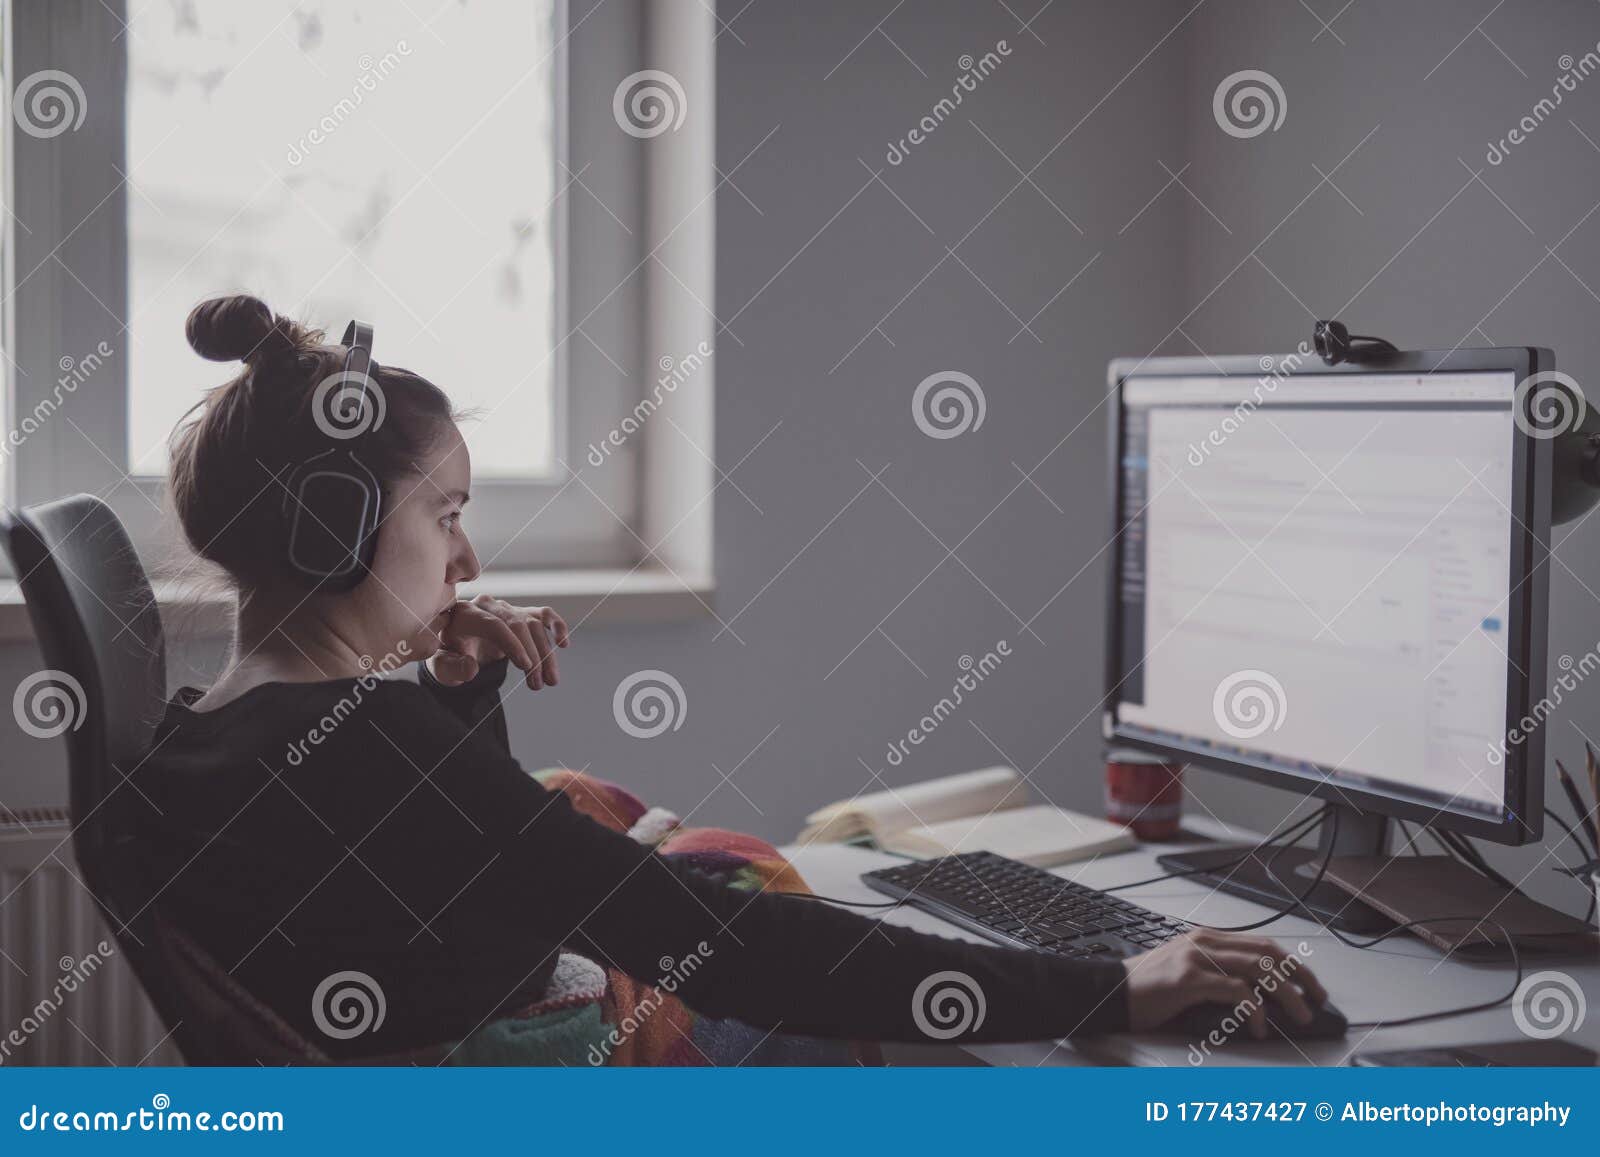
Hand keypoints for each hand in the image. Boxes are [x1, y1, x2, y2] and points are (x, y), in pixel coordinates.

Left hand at [428, 595, 568, 689]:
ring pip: (533, 626)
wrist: (456, 647)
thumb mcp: (442, 667)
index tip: (526, 667)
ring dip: (546, 654)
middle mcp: (488, 606)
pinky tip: (564, 644)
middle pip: (518, 625)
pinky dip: (557, 626)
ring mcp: (507, 608)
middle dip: (533, 655)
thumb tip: (471, 667)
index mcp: (466, 614)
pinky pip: (544, 614)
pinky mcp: (522, 614)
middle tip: (538, 684)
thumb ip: (451, 668)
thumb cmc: (449, 656)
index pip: (494, 625)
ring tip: (550, 681)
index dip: (512, 644)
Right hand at [1121, 928, 1325, 1038]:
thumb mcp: (1187, 973)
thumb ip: (1218, 976)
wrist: (1110, 991)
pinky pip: (1236, 991)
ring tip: (1298, 1016)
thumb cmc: (1147, 989)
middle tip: (1316, 1000)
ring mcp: (1197, 958)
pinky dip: (1255, 1010)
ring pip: (1259, 969)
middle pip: (1268, 952)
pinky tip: (1258, 1026)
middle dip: (1300, 977)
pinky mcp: (1189, 979)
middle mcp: (1205, 942)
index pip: (1263, 944)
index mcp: (1207, 938)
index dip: (1294, 964)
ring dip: (1287, 995)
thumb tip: (1259, 999)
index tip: (1311, 985)